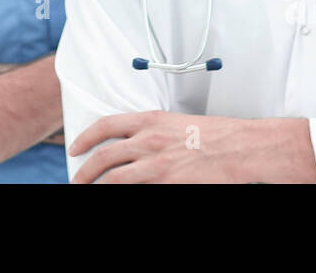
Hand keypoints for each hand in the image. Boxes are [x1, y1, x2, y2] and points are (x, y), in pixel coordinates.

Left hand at [68, 112, 267, 182]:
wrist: (240, 147)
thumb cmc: (215, 134)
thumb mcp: (175, 123)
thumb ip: (151, 132)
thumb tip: (132, 145)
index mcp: (150, 120)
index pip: (105, 126)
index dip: (85, 137)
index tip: (75, 147)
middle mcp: (149, 141)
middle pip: (104, 156)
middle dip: (84, 169)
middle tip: (77, 178)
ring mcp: (156, 164)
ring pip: (114, 178)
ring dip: (97, 185)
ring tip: (89, 190)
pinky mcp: (167, 182)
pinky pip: (135, 191)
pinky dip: (123, 193)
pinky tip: (117, 195)